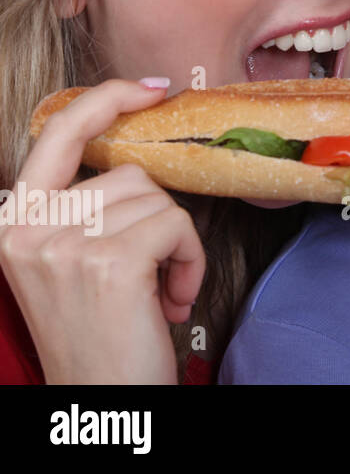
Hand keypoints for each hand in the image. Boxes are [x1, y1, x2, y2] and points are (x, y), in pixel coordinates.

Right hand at [0, 78, 204, 382]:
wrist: (103, 401)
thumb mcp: (73, 261)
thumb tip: (136, 159)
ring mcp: (64, 243)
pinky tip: (171, 301)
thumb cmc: (101, 333)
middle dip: (159, 214)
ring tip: (159, 292)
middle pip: (126, 174)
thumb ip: (85, 210)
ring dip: (176, 244)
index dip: (103, 101)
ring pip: (158, 199)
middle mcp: (25, 229)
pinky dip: (190, 260)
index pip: (54, 135)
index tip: (150, 89)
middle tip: (160, 264)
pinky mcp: (108, 261)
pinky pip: (177, 226)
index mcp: (12, 224)